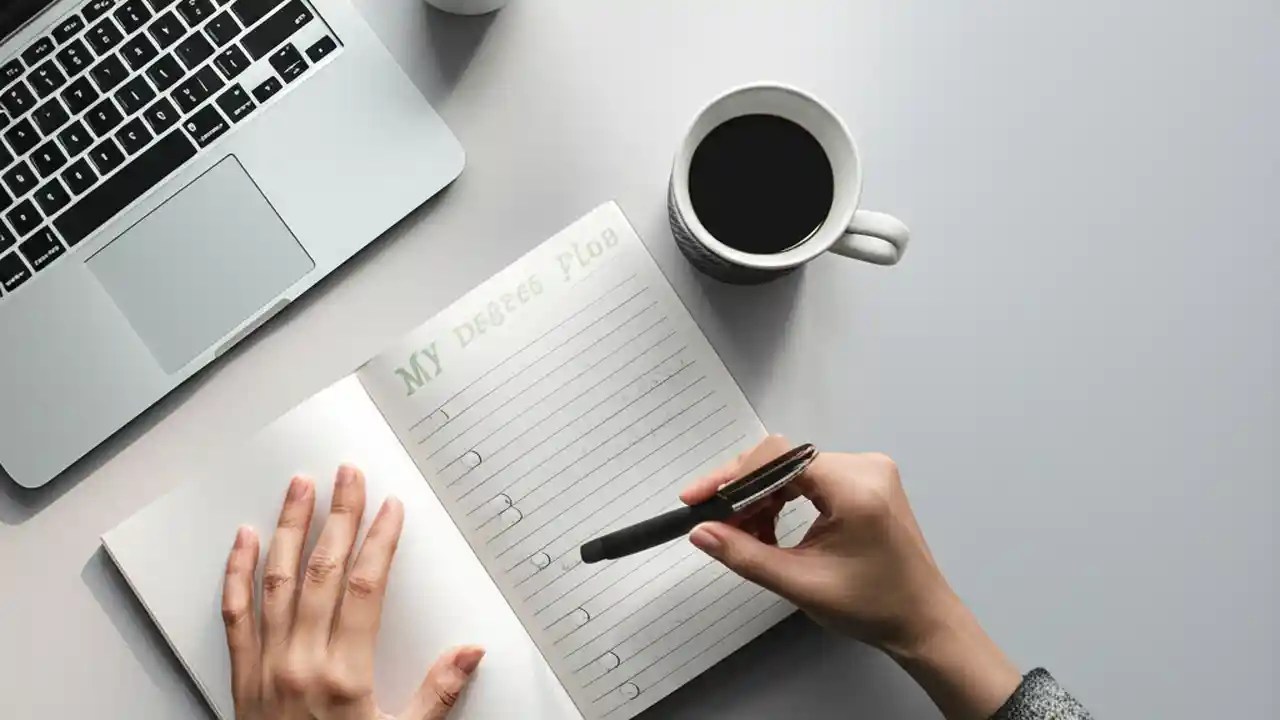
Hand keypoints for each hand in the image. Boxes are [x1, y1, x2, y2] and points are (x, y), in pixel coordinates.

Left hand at [221, 465, 484, 719]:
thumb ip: (436, 694)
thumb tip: (469, 654)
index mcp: (344, 676)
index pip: (366, 587)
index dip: (380, 540)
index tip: (389, 507)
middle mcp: (300, 663)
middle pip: (322, 571)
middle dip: (338, 517)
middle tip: (347, 475)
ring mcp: (266, 666)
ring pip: (275, 581)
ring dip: (287, 529)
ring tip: (298, 489)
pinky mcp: (241, 678)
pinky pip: (234, 613)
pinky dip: (236, 572)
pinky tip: (243, 540)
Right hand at [681, 437, 1020, 719]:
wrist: (922, 620)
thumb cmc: (872, 607)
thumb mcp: (800, 583)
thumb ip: (745, 555)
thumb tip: (700, 531)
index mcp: (855, 487)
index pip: (778, 457)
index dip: (733, 475)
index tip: (699, 499)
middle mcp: (864, 467)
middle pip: (783, 460)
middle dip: (744, 491)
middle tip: (714, 522)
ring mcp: (868, 471)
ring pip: (794, 468)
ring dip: (762, 497)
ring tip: (744, 534)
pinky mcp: (866, 481)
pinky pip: (811, 477)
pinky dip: (784, 498)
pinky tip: (770, 528)